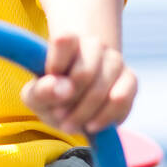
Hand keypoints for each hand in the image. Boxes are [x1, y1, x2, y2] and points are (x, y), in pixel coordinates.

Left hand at [20, 34, 137, 135]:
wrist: (74, 106)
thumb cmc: (52, 96)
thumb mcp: (36, 97)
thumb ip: (41, 91)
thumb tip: (60, 88)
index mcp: (67, 42)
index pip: (64, 40)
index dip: (56, 65)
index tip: (50, 83)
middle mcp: (93, 45)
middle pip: (84, 72)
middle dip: (70, 100)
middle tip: (58, 115)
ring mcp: (115, 61)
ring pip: (103, 88)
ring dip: (84, 113)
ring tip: (70, 124)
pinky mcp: (130, 80)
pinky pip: (121, 100)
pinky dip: (104, 117)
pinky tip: (91, 125)